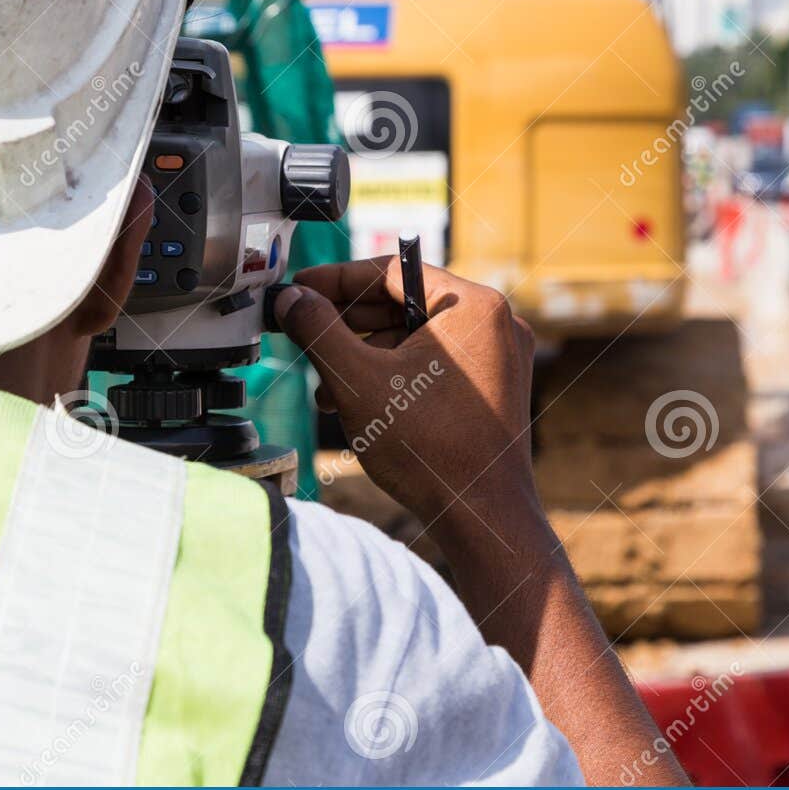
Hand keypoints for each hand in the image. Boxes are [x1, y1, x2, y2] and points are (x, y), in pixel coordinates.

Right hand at [273, 257, 539, 526]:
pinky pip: (434, 364)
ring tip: (325, 388)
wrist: (481, 518)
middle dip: (346, 324)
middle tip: (303, 333)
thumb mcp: (356, 380)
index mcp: (472, 304)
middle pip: (402, 303)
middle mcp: (494, 323)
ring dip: (364, 356)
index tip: (298, 288)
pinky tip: (357, 404)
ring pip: (414, 338)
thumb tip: (290, 298)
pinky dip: (394, 376)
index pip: (391, 271)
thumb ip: (317, 330)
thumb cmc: (428, 449)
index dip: (335, 280)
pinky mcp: (492, 389)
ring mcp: (498, 358)